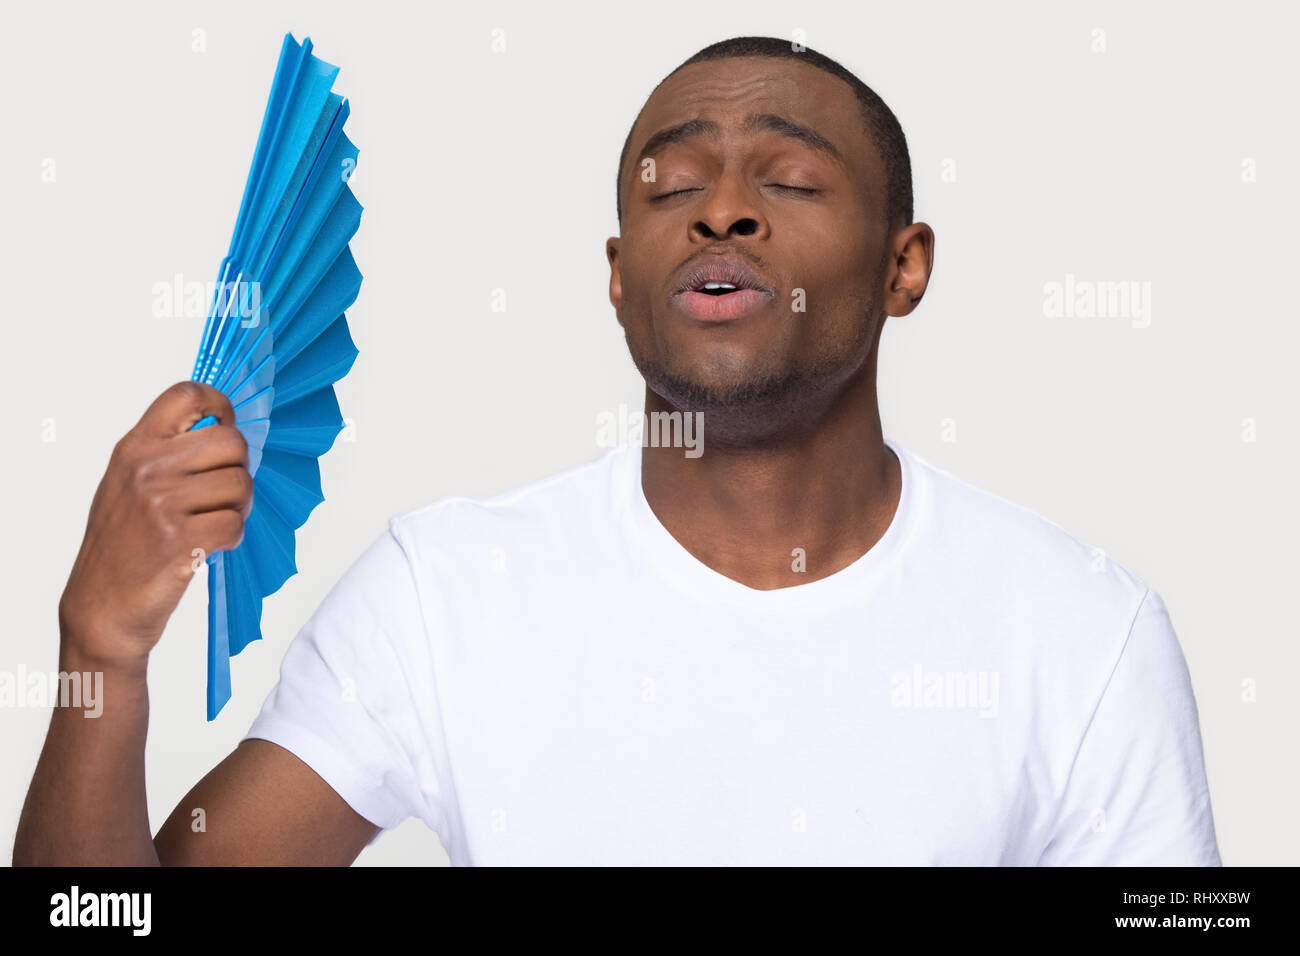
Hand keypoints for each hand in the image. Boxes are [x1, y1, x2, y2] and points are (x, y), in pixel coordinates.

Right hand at [58, 381, 251, 667]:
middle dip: (239, 467)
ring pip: (240, 485)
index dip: (220, 405)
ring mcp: (163, 503)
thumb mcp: (129, 483)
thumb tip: (222, 428)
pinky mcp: (181, 539)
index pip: (185, 396)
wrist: (102, 604)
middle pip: (230, 441)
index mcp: (134, 447)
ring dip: (238, 507)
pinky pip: (235, 524)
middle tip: (225, 490)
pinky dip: (231, 537)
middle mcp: (147, 468)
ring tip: (214, 521)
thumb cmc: (121, 544)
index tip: (226, 424)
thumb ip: (167, 453)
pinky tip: (209, 545)